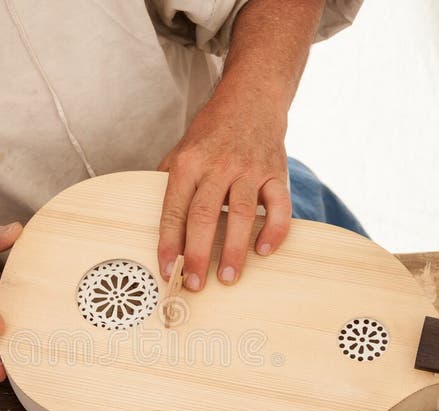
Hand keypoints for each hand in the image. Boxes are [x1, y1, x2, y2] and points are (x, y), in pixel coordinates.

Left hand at [157, 91, 290, 289]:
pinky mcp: (276, 172)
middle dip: (198, 254)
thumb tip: (160, 226)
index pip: (174, 210)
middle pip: (204, 216)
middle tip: (195, 284)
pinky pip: (279, 206)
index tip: (168, 270)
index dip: (169, 243)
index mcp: (188, 164)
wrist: (251, 98)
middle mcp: (218, 166)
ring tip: (228, 278)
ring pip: (241, 214)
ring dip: (235, 251)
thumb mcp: (181, 151)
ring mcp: (249, 169)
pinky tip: (265, 251)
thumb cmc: (212, 132)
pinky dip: (274, 230)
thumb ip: (170, 185)